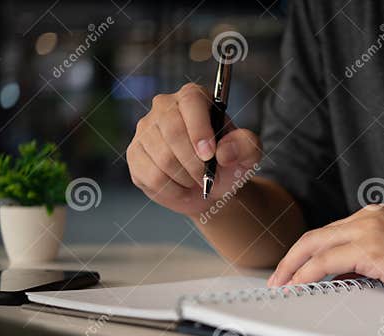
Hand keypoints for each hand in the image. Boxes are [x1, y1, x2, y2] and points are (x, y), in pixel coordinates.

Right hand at [126, 83, 261, 214]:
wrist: (209, 186)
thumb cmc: (227, 163)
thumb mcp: (248, 155)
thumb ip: (246, 146)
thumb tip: (223, 152)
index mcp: (194, 97)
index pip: (191, 102)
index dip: (199, 130)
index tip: (210, 155)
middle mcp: (164, 106)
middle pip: (173, 132)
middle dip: (195, 163)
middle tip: (208, 178)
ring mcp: (145, 130)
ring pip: (163, 159)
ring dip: (186, 178)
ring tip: (196, 181)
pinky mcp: (135, 154)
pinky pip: (151, 176)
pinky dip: (172, 190)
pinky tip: (181, 187)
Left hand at [267, 205, 383, 303]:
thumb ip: (367, 262)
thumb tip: (338, 277)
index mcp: (376, 216)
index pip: (330, 233)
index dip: (305, 253)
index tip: (291, 270)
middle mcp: (370, 216)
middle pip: (315, 236)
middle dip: (290, 259)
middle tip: (276, 279)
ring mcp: (371, 229)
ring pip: (316, 246)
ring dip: (293, 268)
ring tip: (281, 286)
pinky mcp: (374, 248)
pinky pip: (328, 262)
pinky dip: (307, 274)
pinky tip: (298, 287)